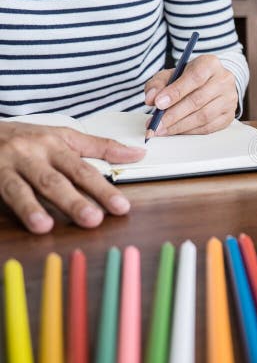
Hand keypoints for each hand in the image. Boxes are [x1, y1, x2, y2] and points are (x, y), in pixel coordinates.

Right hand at [0, 122, 144, 233]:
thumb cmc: (28, 137)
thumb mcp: (64, 136)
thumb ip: (101, 147)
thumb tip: (137, 153)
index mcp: (54, 145)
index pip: (83, 170)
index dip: (102, 189)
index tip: (121, 207)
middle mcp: (30, 155)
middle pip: (53, 181)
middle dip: (73, 201)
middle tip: (93, 219)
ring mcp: (4, 168)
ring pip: (18, 189)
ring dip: (31, 208)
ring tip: (45, 226)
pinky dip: (8, 208)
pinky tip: (17, 223)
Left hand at [144, 54, 237, 136]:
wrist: (212, 83)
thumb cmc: (190, 78)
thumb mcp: (172, 74)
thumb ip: (158, 83)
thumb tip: (151, 98)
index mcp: (210, 64)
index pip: (194, 78)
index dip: (175, 92)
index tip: (157, 104)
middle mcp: (224, 80)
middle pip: (198, 100)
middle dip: (173, 114)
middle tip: (155, 124)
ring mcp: (229, 99)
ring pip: (204, 116)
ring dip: (180, 126)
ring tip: (162, 129)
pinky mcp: (229, 115)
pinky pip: (208, 127)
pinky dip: (189, 131)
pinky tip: (176, 131)